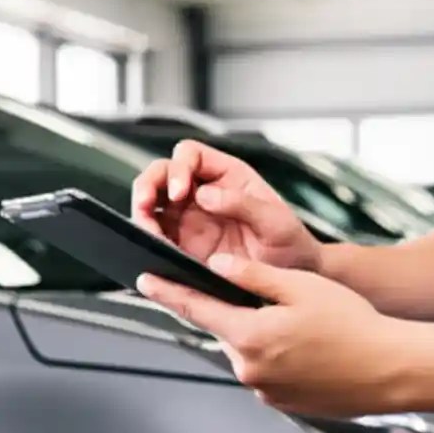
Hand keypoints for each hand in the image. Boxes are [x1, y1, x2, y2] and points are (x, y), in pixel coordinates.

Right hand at [132, 140, 321, 271]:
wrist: (292, 277)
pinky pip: (156, 236)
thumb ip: (242, 204)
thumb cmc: (290, 243)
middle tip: (144, 205)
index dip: (179, 168)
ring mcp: (189, 219)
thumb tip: (203, 195)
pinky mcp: (183, 246)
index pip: (190, 155)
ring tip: (147, 231)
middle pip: (161, 174)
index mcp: (227, 176)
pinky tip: (153, 249)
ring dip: (141, 213)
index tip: (181, 192)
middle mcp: (203, 192)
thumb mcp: (275, 221)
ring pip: (151, 204)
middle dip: (148, 185)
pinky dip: (148, 239)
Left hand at [137, 254, 407, 415]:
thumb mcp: (301, 287)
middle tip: (282, 301)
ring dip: (263, 336)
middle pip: (227, 330)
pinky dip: (280, 357)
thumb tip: (216, 266)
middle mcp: (249, 368)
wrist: (390, 369)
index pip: (195, 309)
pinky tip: (311, 350)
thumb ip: (253, 276)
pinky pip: (268, 372)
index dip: (167, 291)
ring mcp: (264, 390)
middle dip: (241, 312)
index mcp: (250, 335)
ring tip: (307, 328)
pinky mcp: (281, 403)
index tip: (144, 279)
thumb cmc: (352, 324)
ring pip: (249, 351)